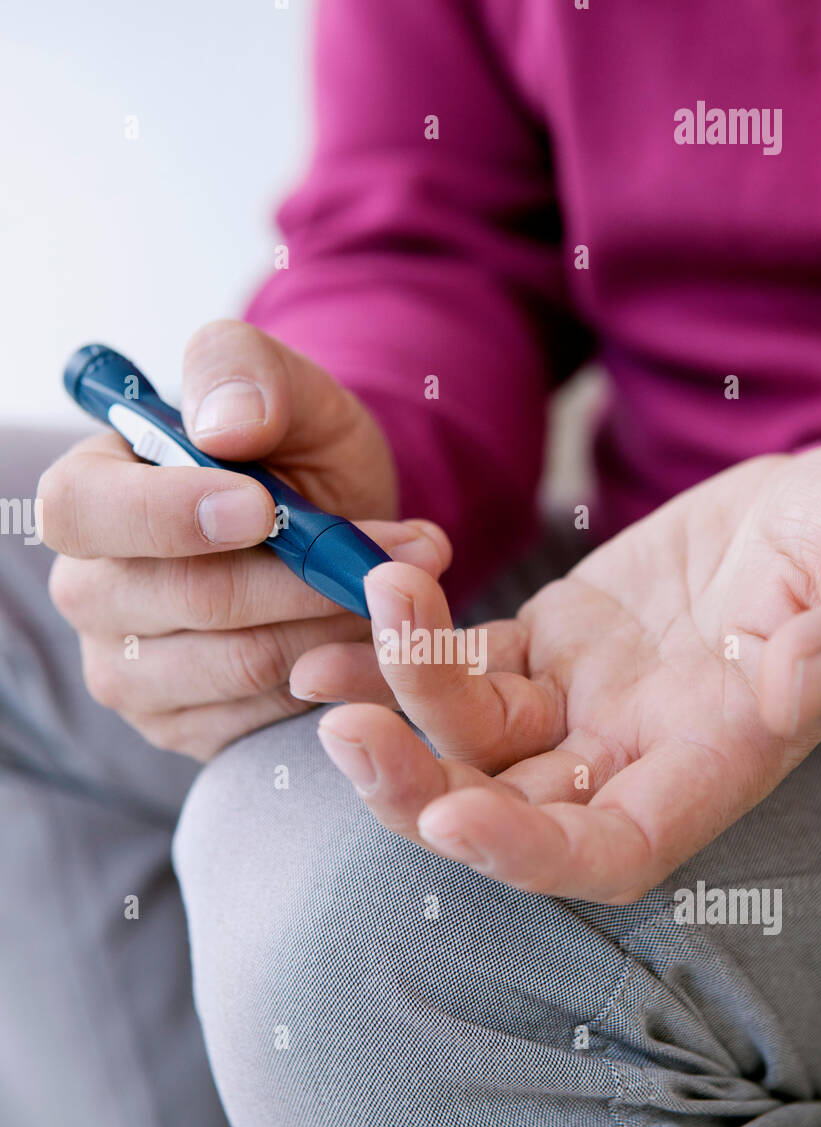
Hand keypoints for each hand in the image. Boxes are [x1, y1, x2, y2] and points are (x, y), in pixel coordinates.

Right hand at [40, 320, 449, 758]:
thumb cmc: (295, 455)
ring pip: (242, 662)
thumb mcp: (291, 392)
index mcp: (87, 493)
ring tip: (404, 586)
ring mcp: (127, 671)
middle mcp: (89, 590)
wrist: (336, 533)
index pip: (86, 511)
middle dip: (304, 576)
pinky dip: (337, 674)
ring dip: (338, 624)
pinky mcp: (181, 727)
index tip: (264, 507)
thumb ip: (248, 374)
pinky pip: (268, 714)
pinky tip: (374, 637)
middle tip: (403, 552)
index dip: (172, 514)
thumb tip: (225, 427)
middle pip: (185, 598)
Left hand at [303, 441, 820, 901]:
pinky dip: (410, 643)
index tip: (453, 819)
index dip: (528, 853)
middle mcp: (633, 751)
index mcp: (711, 764)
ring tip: (372, 609)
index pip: (608, 849)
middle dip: (419, 786)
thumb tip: (798, 680)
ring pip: (471, 731)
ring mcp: (586, 698)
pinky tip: (354, 615)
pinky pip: (467, 657)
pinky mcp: (556, 637)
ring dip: (404, 689)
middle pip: (506, 808)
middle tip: (347, 732)